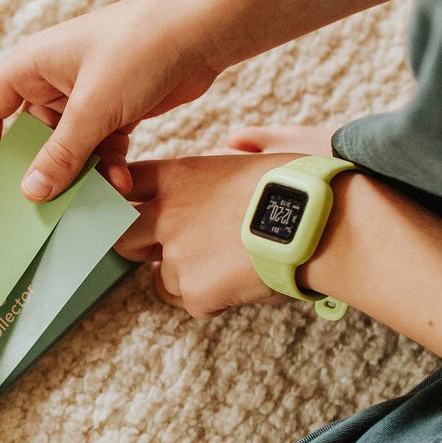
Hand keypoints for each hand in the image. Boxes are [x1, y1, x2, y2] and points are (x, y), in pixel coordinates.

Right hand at [0, 0, 221, 199]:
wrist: (205, 28)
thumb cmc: (141, 47)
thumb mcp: (94, 106)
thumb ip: (61, 154)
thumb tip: (30, 193)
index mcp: (32, 64)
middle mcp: (53, 80)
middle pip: (29, 136)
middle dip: (38, 171)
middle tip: (40, 208)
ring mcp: (85, 95)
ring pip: (68, 148)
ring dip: (80, 175)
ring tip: (94, 199)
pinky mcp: (116, 109)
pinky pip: (100, 148)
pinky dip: (108, 167)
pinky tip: (122, 184)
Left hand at [116, 153, 296, 316]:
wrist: (319, 223)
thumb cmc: (297, 186)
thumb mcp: (251, 158)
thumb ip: (224, 161)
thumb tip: (237, 140)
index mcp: (179, 176)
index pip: (127, 183)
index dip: (123, 198)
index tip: (129, 208)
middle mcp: (168, 214)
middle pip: (123, 237)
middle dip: (139, 248)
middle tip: (168, 252)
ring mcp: (177, 254)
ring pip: (164, 277)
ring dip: (190, 277)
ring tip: (234, 265)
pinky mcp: (194, 290)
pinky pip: (193, 302)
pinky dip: (215, 299)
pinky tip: (244, 282)